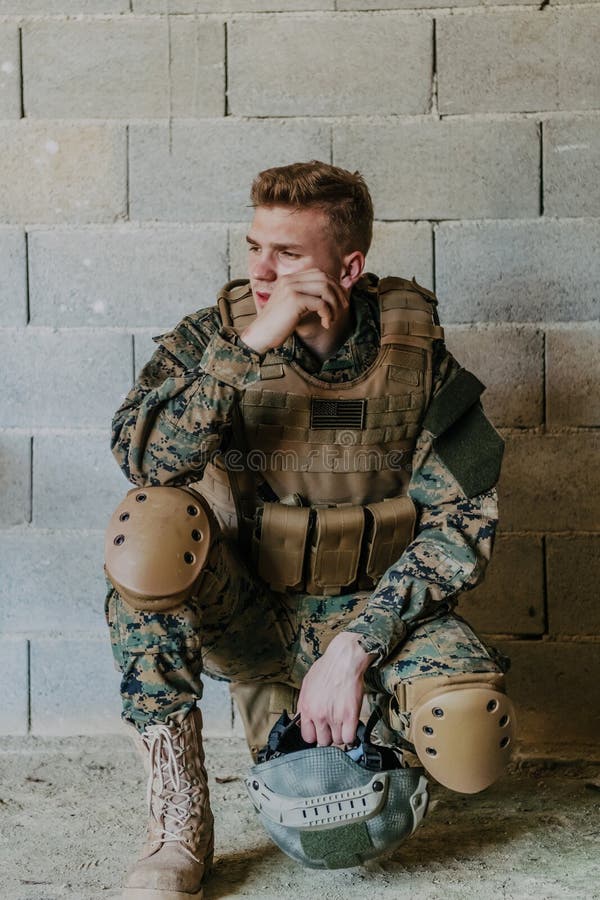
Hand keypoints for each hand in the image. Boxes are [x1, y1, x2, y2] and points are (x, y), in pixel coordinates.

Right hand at [241, 269, 349, 353]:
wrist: (260, 335)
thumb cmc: (277, 326)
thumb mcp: (293, 307)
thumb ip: (307, 298)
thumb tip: (331, 297)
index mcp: (289, 279)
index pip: (318, 273)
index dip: (333, 285)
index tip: (340, 300)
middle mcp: (290, 280)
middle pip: (324, 278)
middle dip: (338, 293)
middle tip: (343, 308)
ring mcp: (291, 288)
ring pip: (325, 289)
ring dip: (334, 305)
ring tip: (332, 319)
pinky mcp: (294, 300)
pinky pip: (321, 303)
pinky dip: (328, 314)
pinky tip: (325, 324)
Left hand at [297, 632, 376, 746]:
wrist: (344, 659)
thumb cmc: (327, 668)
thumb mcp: (307, 684)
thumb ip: (303, 704)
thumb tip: (301, 717)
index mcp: (307, 708)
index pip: (307, 737)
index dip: (315, 735)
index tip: (320, 732)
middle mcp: (319, 715)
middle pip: (323, 742)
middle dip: (328, 736)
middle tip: (333, 728)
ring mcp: (335, 717)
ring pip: (337, 741)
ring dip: (341, 735)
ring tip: (343, 725)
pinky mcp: (350, 716)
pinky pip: (349, 738)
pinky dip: (351, 736)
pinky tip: (351, 728)